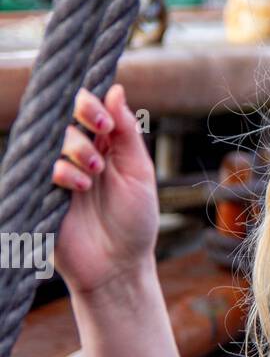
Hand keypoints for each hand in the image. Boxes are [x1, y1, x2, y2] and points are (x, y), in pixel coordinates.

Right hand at [51, 82, 159, 295]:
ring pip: (54, 138)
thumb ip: (127, 133)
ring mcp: (60, 171)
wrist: (118, 266)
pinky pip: (42, 166)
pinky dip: (62, 171)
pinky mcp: (44, 192)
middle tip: (100, 132)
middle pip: (67, 115)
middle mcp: (80, 153)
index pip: (88, 107)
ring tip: (94, 173)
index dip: (91, 103)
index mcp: (106, 144)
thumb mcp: (140, 173)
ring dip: (77, 148)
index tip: (104, 118)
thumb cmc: (136, 222)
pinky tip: (77, 188)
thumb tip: (114, 89)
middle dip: (83, 118)